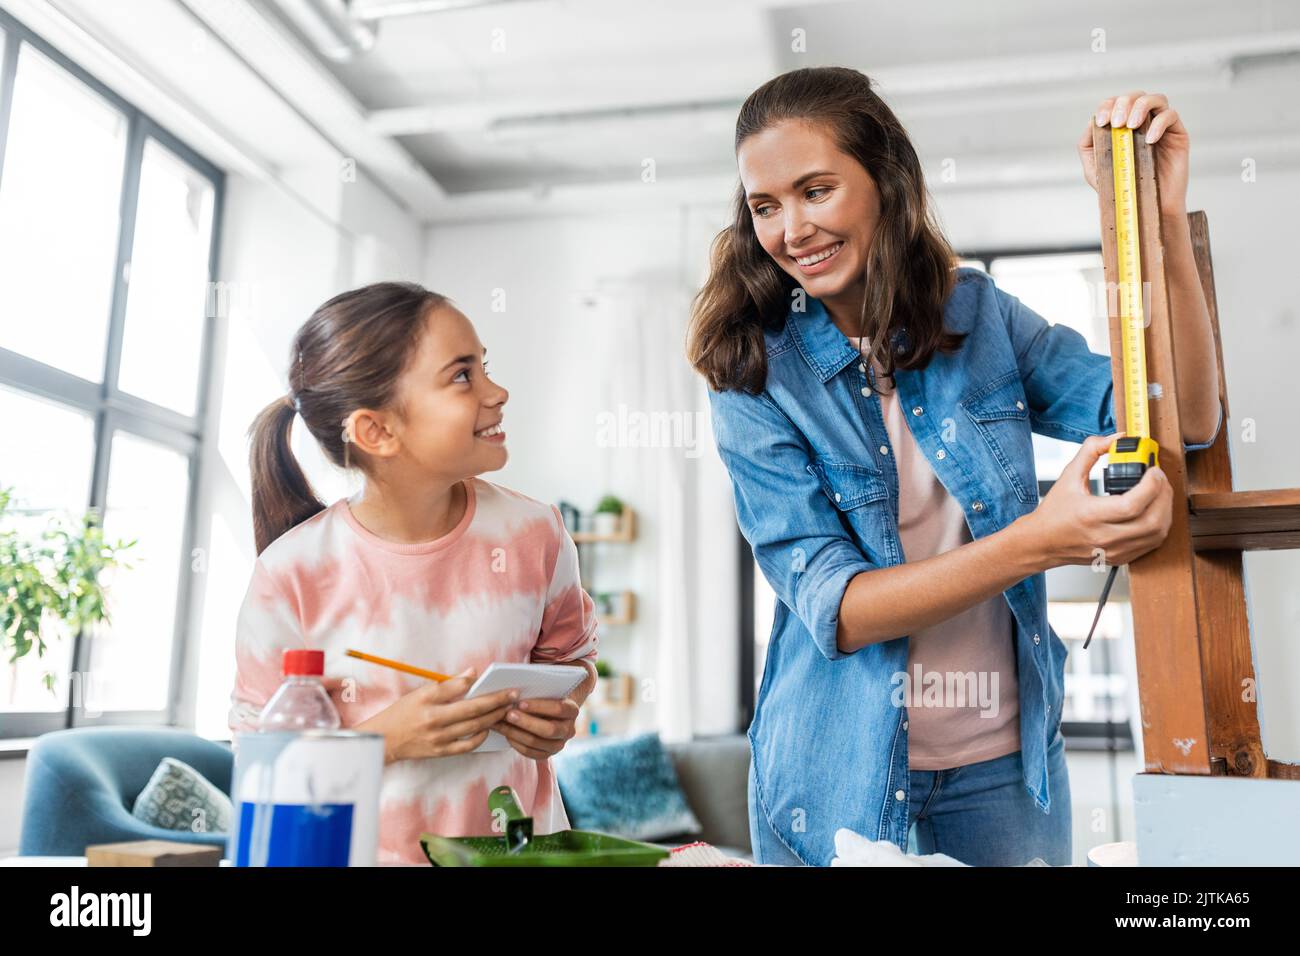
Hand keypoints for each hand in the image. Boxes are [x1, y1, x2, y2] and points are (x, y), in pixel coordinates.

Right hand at [352, 669, 518, 763]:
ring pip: (474, 728)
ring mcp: (438, 739)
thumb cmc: (403, 712)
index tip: (502, 685)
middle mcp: (434, 721)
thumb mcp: (421, 692)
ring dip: (493, 719)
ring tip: (506, 711)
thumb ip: (448, 684)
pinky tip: (488, 728)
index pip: (462, 692)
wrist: (385, 739)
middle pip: (474, 711)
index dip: (485, 689)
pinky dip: (480, 736)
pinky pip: (467, 745)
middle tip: (513, 697)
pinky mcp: (440, 752)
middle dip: (497, 703)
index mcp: (429, 702)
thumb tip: (472, 674)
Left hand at [492, 696, 580, 760]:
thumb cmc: (546, 696)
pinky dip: (516, 743)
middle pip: (549, 730)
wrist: (551, 712)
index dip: (539, 706)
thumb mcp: (546, 689)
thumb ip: (538, 688)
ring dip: (516, 732)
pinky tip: (506, 734)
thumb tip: (519, 686)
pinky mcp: (547, 753)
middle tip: (508, 714)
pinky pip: (530, 752)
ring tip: (501, 723)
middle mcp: (569, 730)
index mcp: (572, 710)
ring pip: (536, 742)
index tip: (520, 702)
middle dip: (526, 722)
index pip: (559, 709)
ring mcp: (559, 744)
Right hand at [1020, 432, 1173, 568]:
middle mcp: (1104, 536)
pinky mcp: (1122, 557)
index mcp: (1090, 515)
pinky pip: (1153, 543)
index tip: (1153, 470)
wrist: (1043, 542)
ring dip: (1166, 510)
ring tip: (1159, 493)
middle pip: (1152, 520)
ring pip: (1157, 533)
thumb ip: (1091, 452)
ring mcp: (1115, 549)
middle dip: (1164, 495)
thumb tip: (1114, 439)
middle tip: (1160, 479)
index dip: (1151, 485)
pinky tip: (1154, 511)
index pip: (1132, 504)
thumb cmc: (1054, 513)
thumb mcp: (1068, 476)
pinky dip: (1160, 525)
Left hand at [1077, 91, 1188, 216]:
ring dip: (1141, 106)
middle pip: (1135, 95)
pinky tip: (1148, 140)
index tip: (1102, 121)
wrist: (1146, 207)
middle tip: (1116, 123)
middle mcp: (1142, 122)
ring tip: (1131, 125)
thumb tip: (1091, 123)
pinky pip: (1171, 116)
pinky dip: (1159, 123)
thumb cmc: (1122, 189)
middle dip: (1123, 104)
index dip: (1108, 105)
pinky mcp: (1177, 134)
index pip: (1115, 103)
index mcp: (1122, 126)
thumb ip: (1089, 146)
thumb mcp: (1095, 169)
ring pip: (1156, 98)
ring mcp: (1161, 126)